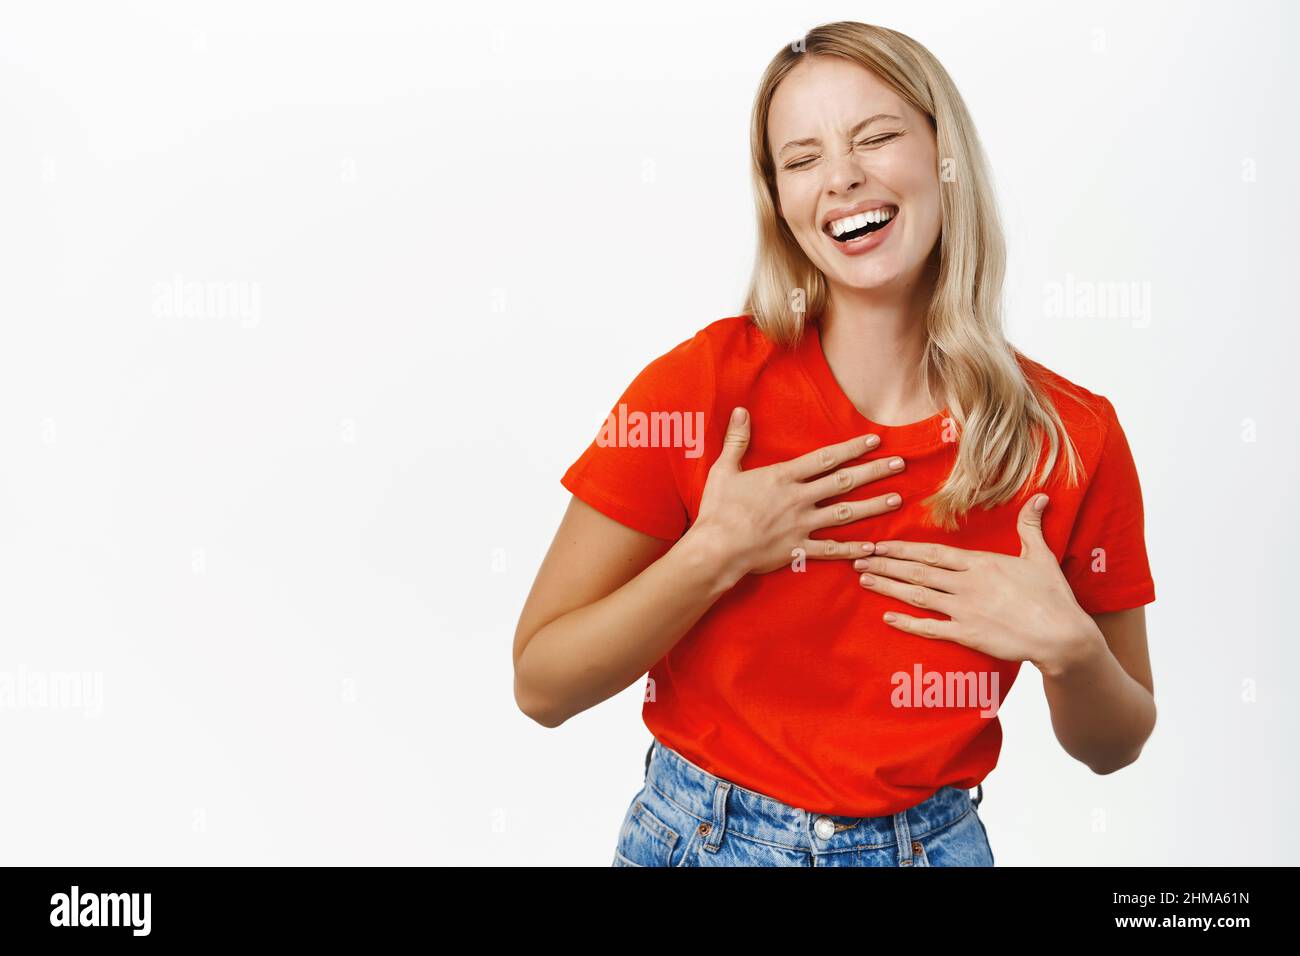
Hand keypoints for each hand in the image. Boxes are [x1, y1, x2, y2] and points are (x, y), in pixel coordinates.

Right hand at [690, 406, 905, 579]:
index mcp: (783, 478)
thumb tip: (741, 411)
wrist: (716, 548)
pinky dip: (853, 549)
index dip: (852, 448)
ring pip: (845, 513)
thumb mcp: (724, 469)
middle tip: (900, 464)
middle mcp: (799, 499)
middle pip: (844, 482)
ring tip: (896, 499)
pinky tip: (872, 546)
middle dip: (874, 471)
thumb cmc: (718, 510)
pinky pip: (831, 549)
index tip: (875, 441)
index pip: (825, 458)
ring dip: (873, 506)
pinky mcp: (799, 549)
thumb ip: (737, 440)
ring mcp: (802, 525)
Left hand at [851, 493, 1099, 676]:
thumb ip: (1031, 526)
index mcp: (980, 563)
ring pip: (916, 595)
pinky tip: (886, 616)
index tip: (878, 544)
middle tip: (857, 558)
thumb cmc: (1053, 596)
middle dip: (885, 564)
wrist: (1063, 636)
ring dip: (887, 587)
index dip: (901, 549)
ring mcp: (964, 610)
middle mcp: (966, 584)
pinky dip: (906, 623)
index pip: (931, 552)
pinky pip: (930, 628)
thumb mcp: (1041, 556)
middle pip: (916, 571)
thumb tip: (1041, 497)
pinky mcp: (966, 635)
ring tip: (863, 579)